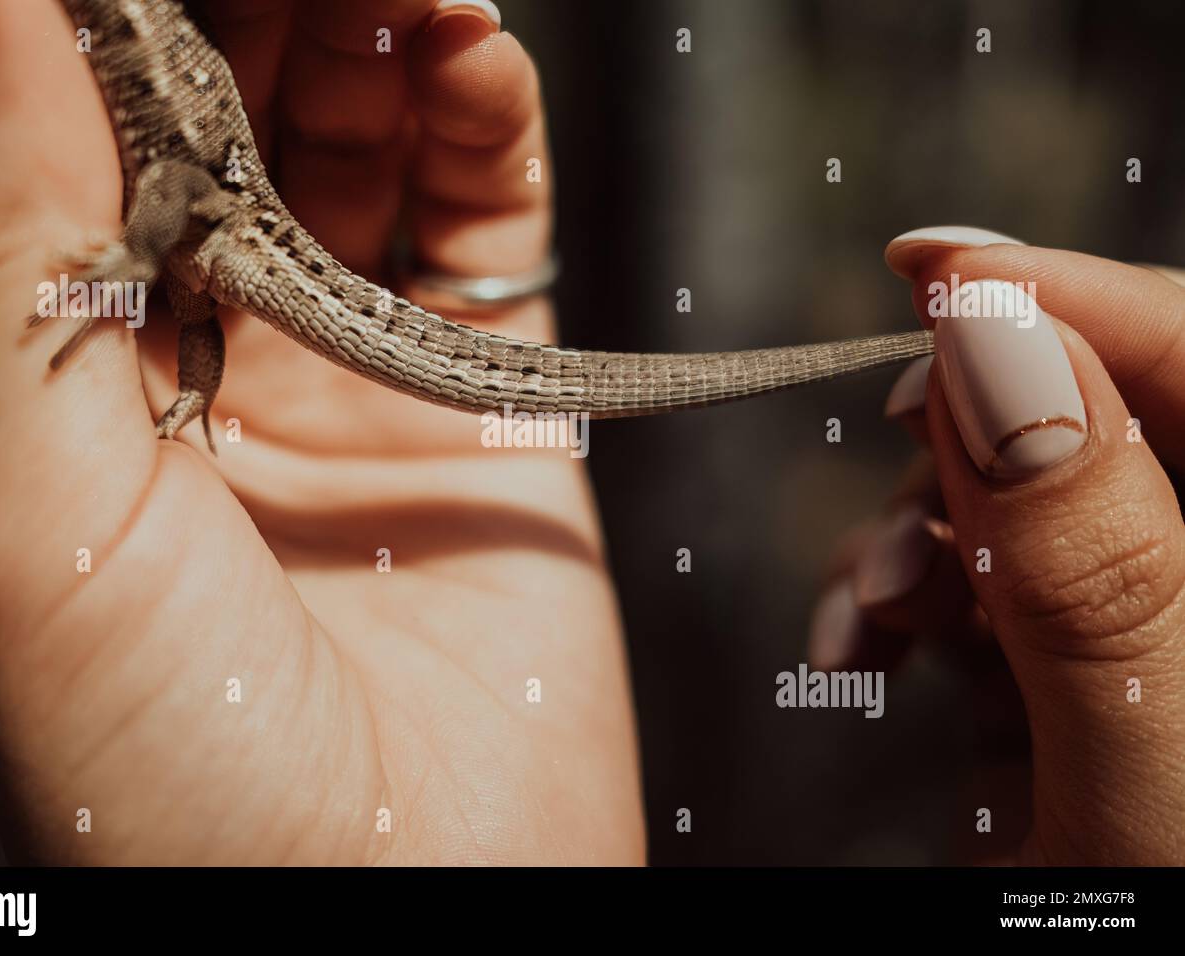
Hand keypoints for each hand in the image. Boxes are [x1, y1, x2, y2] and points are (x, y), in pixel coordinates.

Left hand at [0, 0, 641, 862]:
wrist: (397, 914)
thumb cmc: (171, 774)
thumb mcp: (31, 500)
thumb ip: (9, 242)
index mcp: (82, 377)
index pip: (93, 139)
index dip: (116, 26)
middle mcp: (220, 361)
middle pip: (241, 121)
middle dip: (264, 11)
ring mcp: (365, 375)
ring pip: (373, 149)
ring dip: (381, 36)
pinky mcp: (494, 405)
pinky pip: (493, 229)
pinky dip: (487, 123)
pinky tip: (469, 46)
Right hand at [815, 226, 1184, 863]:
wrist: (1127, 951)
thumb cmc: (1169, 916)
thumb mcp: (1147, 758)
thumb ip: (1091, 553)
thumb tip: (994, 340)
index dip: (1066, 295)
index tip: (925, 268)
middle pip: (1110, 414)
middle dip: (965, 451)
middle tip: (888, 513)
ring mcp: (1169, 595)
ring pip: (1045, 488)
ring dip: (932, 532)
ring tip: (872, 612)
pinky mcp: (1122, 633)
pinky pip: (1021, 561)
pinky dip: (938, 586)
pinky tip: (889, 632)